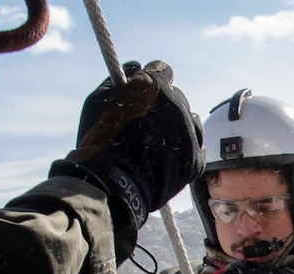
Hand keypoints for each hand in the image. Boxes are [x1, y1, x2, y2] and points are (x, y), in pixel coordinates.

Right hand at [51, 61, 203, 258]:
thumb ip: (119, 78)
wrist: (112, 186)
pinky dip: (185, 148)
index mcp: (154, 86)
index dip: (152, 82)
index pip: (163, 71)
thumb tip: (138, 66)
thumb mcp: (97, 100)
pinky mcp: (195, 160)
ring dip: (178, 126)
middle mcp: (177, 105)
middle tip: (148, 124)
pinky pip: (196, 145)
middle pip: (177, 97)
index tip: (146, 92)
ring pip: (190, 119)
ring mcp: (189, 134)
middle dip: (165, 106)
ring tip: (158, 143)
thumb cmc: (99, 141)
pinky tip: (169, 156)